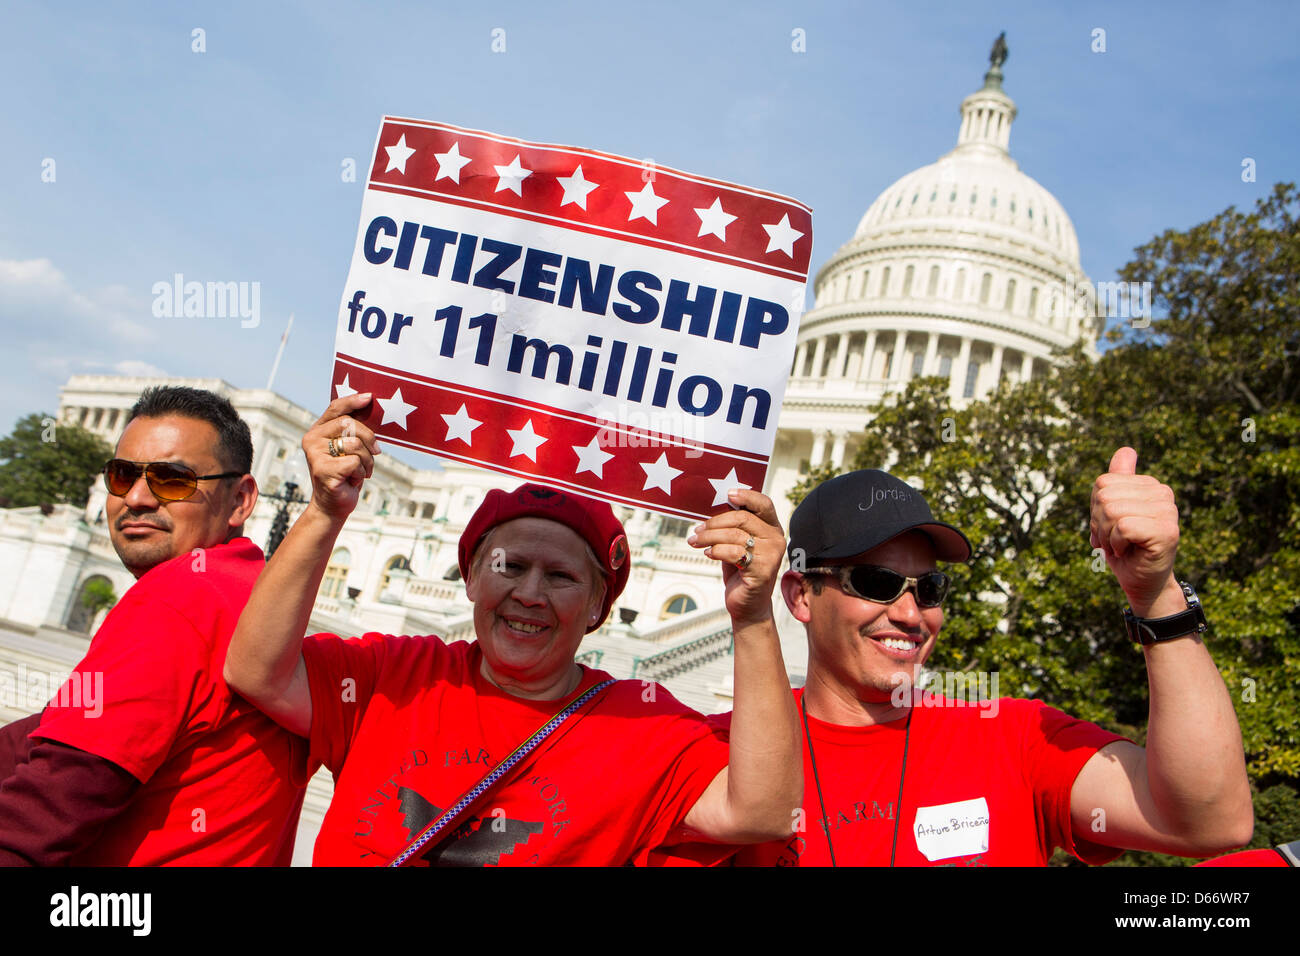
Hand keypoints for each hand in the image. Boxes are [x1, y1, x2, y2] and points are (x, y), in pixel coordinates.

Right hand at [302, 393, 380, 519]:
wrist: (333, 505)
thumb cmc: (345, 475)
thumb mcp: (350, 449)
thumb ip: (354, 430)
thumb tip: (371, 406)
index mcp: (318, 430)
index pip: (336, 407)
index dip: (353, 400)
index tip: (370, 397)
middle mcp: (312, 439)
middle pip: (349, 423)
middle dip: (369, 439)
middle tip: (376, 452)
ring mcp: (315, 454)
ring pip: (355, 444)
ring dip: (367, 460)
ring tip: (361, 471)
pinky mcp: (322, 469)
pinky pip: (355, 462)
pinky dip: (361, 472)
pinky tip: (352, 479)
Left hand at [688, 489, 784, 627]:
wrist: (748, 605)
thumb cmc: (741, 571)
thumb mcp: (738, 544)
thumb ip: (733, 527)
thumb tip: (713, 507)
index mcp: (772, 528)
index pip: (764, 504)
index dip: (747, 496)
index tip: (728, 494)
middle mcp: (776, 539)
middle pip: (743, 518)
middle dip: (715, 522)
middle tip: (697, 530)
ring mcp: (771, 555)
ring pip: (734, 535)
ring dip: (710, 537)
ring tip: (696, 542)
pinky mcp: (762, 570)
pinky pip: (734, 553)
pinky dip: (716, 551)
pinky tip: (708, 554)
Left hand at [1089, 447, 1179, 612]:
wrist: (1141, 581)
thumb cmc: (1126, 547)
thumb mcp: (1114, 511)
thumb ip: (1119, 480)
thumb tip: (1127, 450)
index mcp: (1150, 486)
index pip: (1103, 483)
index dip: (1096, 509)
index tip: (1110, 526)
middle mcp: (1164, 494)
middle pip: (1105, 495)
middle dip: (1100, 523)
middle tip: (1114, 539)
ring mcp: (1168, 512)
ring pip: (1112, 511)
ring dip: (1108, 536)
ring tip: (1122, 545)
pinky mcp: (1166, 532)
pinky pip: (1122, 527)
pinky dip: (1117, 544)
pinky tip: (1130, 551)